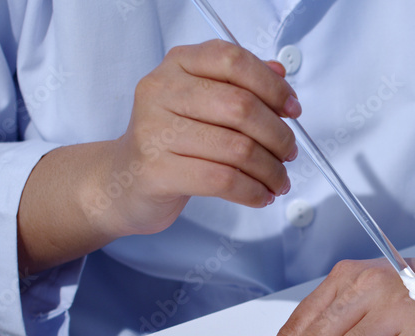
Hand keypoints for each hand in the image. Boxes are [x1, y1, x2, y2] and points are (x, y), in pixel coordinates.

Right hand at [101, 39, 300, 235]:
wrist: (122, 180)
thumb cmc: (168, 141)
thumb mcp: (200, 102)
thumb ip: (238, 84)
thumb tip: (280, 74)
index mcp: (177, 65)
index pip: (232, 61)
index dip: (271, 86)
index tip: (292, 109)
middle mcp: (161, 91)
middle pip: (241, 107)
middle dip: (278, 135)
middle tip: (289, 152)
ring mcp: (155, 131)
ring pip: (237, 148)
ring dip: (270, 170)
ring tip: (278, 180)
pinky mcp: (157, 171)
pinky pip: (222, 180)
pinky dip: (252, 191)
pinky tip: (260, 195)